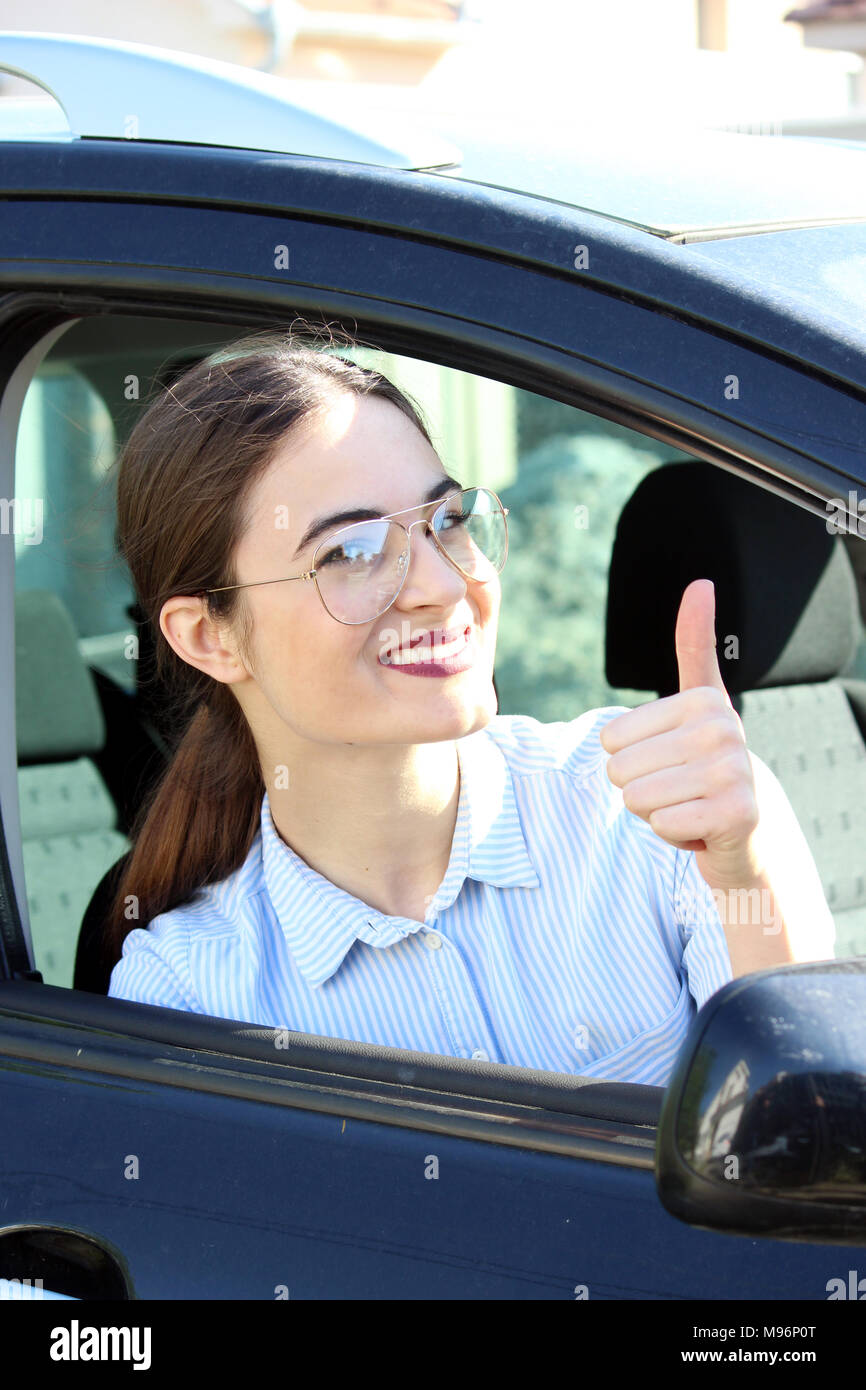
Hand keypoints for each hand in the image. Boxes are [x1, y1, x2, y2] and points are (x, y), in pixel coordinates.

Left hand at [600, 578, 760, 890]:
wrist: (747, 828)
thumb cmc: (708, 763)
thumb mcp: (699, 701)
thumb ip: (694, 644)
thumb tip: (702, 582)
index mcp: (703, 702)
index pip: (612, 738)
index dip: (630, 759)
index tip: (670, 759)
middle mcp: (723, 731)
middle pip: (619, 770)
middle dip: (639, 788)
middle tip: (677, 788)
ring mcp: (732, 773)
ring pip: (636, 798)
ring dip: (653, 812)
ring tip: (688, 804)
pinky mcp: (734, 815)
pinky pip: (660, 825)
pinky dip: (671, 835)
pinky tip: (699, 827)